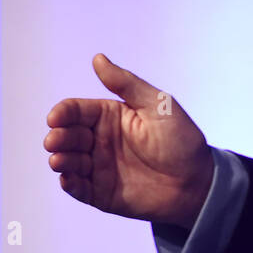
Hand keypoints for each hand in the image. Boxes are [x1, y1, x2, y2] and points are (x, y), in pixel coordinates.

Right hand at [45, 53, 214, 228]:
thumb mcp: (157, 105)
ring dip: (60, 160)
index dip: (63, 113)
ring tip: (59, 160)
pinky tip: (68, 179)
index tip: (55, 117)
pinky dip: (70, 184)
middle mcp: (100, 141)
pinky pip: (79, 189)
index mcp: (110, 116)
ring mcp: (99, 167)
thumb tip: (97, 58)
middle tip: (54, 141)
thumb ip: (126, 84)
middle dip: (57, 137)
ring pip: (69, 161)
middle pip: (68, 135)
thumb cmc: (181, 139)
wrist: (197, 182)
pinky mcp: (101, 193)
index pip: (77, 111)